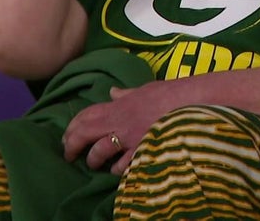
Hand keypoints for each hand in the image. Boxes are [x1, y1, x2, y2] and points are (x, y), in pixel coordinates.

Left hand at [61, 81, 180, 174]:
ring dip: (93, 159)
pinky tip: (116, 170)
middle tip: (69, 154)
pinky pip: (122, 164)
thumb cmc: (170, 93)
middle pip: (85, 132)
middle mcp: (120, 120)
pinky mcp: (142, 149)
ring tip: (93, 163)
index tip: (67, 134)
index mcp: (119, 105)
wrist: (191, 100)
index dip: (73, 125)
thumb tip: (113, 91)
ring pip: (99, 151)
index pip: (87, 114)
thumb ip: (126, 93)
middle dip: (72, 144)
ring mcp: (130, 136)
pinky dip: (116, 169)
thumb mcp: (144, 89)